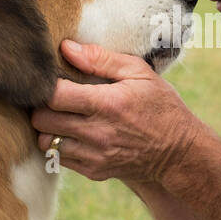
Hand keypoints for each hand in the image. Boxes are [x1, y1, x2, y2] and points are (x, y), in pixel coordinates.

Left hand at [31, 40, 203, 183]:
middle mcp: (97, 133)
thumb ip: (101, 59)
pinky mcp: (94, 171)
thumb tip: (66, 48)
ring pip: (46, 142)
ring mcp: (95, 155)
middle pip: (42, 120)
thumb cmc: (161, 106)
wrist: (178, 153)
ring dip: (49, 128)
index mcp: (107, 104)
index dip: (45, 85)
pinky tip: (75, 133)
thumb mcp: (140, 73)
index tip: (52, 79)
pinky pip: (60, 158)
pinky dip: (61, 145)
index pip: (53, 96)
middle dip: (42, 106)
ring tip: (63, 116)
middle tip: (54, 98)